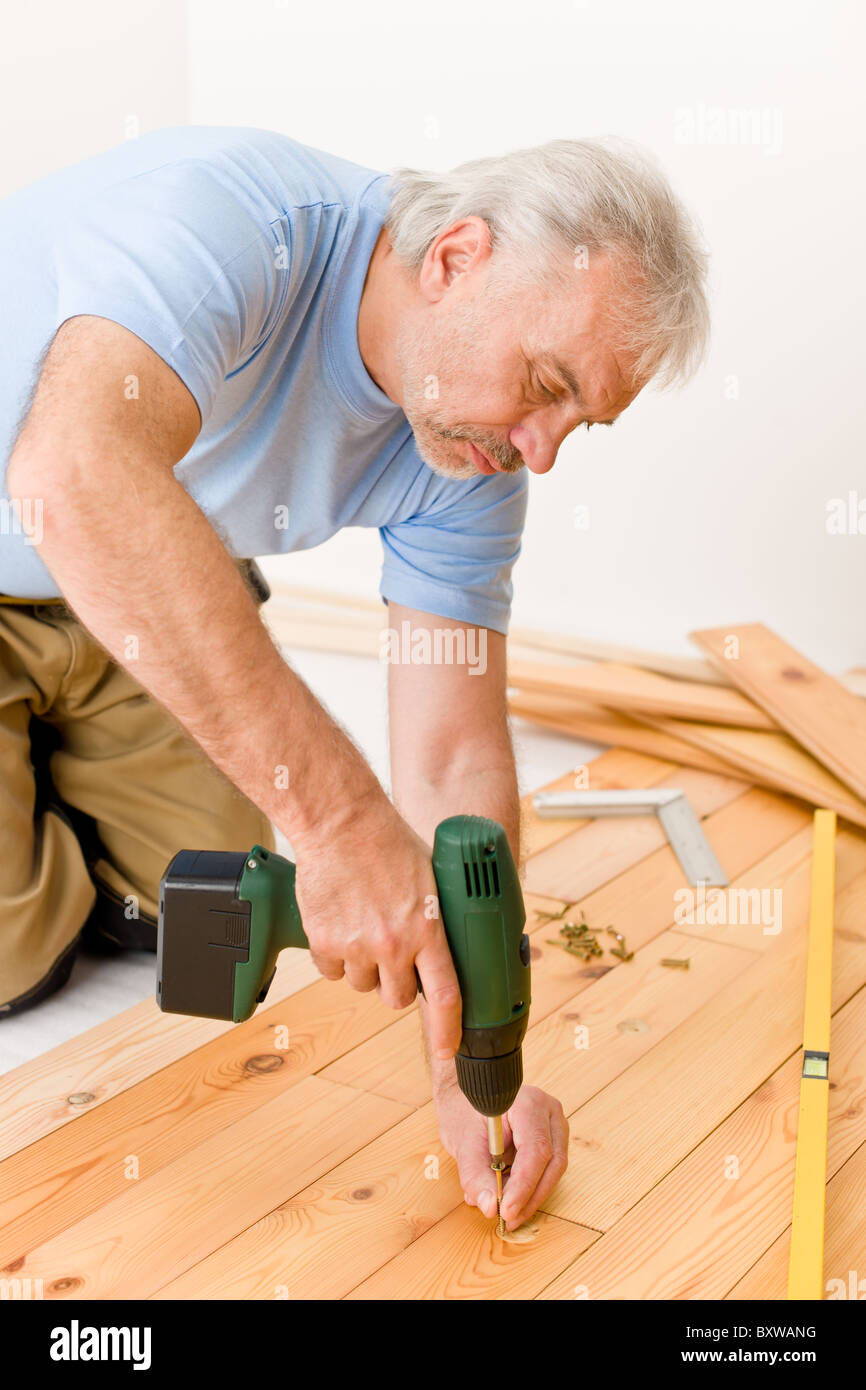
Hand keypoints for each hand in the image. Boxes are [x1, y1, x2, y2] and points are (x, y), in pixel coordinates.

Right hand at [291, 798, 462, 1059]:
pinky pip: (331, 971)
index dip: (450, 1030)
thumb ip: (437, 916)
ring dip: (364, 968)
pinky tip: (340, 924)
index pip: (446, 995)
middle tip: (393, 958)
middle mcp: (393, 944)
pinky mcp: (324, 941)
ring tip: (363, 928)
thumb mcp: (431, 876)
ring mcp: (356, 946)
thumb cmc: (389, 840)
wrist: (341, 822)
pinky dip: (335, 957)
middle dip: (397, 985)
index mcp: (428, 929)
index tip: (449, 1049)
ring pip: (362, 986)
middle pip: (398, 998)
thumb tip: (447, 942)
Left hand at [434, 1082, 568, 1229]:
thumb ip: (475, 1177)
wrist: (466, 1100)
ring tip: (504, 1211)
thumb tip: (491, 1207)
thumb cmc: (464, 1114)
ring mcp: (554, 1125)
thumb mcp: (463, 1146)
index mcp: (528, 1103)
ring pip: (553, 1170)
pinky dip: (529, 1188)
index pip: (536, 1150)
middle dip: (529, 1197)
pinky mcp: (552, 1139)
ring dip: (530, 1196)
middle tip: (507, 1219)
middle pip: (551, 1163)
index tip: (507, 1211)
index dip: (524, 1185)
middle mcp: (549, 1111)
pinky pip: (547, 1170)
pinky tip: (510, 1198)